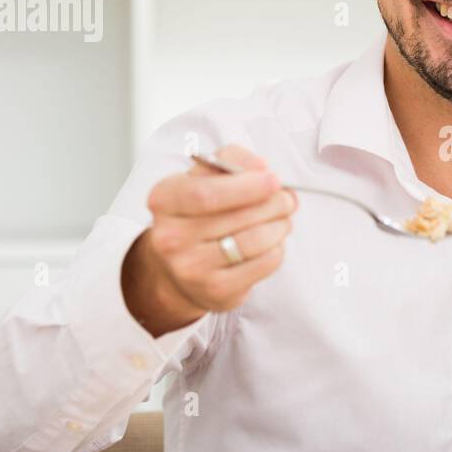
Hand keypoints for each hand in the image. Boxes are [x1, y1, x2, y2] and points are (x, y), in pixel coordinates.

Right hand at [122, 144, 298, 335]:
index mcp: (165, 200)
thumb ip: (232, 160)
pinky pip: (264, 263)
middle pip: (239, 216)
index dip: (247, 186)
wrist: (180, 268)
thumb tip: (259, 167)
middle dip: (274, 203)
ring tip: (282, 219)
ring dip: (280, 225)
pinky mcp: (215, 290)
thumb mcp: (205, 177)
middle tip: (287, 199)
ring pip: (255, 240)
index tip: (274, 180)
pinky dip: (277, 248)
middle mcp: (171, 237)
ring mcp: (191, 268)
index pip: (206, 193)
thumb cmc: (200, 214)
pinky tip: (270, 243)